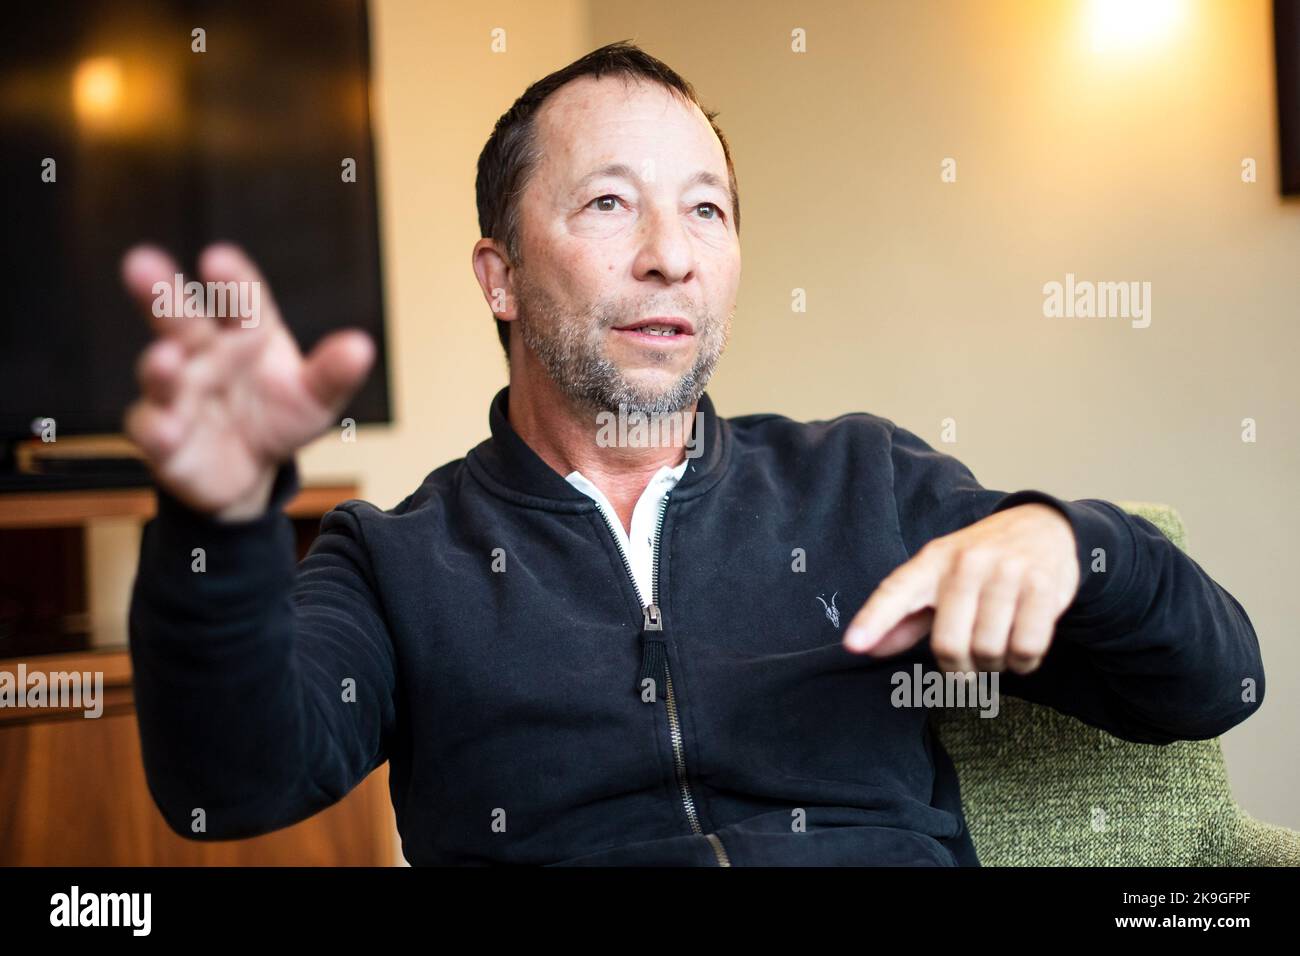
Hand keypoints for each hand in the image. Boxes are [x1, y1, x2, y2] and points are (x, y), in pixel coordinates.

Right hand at [121, 242, 374, 519]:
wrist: (252, 468)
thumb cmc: (280, 413)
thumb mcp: (314, 396)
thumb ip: (332, 373)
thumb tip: (361, 347)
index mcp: (244, 333)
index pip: (238, 300)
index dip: (230, 281)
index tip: (218, 260)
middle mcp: (203, 356)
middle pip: (180, 321)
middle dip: (160, 293)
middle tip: (141, 263)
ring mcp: (177, 395)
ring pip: (160, 375)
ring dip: (159, 366)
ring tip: (166, 358)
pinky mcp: (163, 440)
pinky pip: (153, 432)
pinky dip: (158, 431)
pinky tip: (166, 429)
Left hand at [843, 503, 1079, 674]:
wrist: (1042, 527)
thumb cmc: (981, 564)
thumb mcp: (938, 580)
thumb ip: (904, 618)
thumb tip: (866, 649)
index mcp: (932, 561)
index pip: (895, 591)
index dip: (873, 620)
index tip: (853, 645)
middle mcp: (966, 563)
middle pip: (948, 644)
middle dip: (959, 669)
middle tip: (969, 664)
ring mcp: (1006, 572)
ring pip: (989, 651)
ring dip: (994, 665)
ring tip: (997, 648)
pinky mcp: (1042, 586)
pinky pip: (1026, 648)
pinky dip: (1022, 663)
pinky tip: (1019, 651)